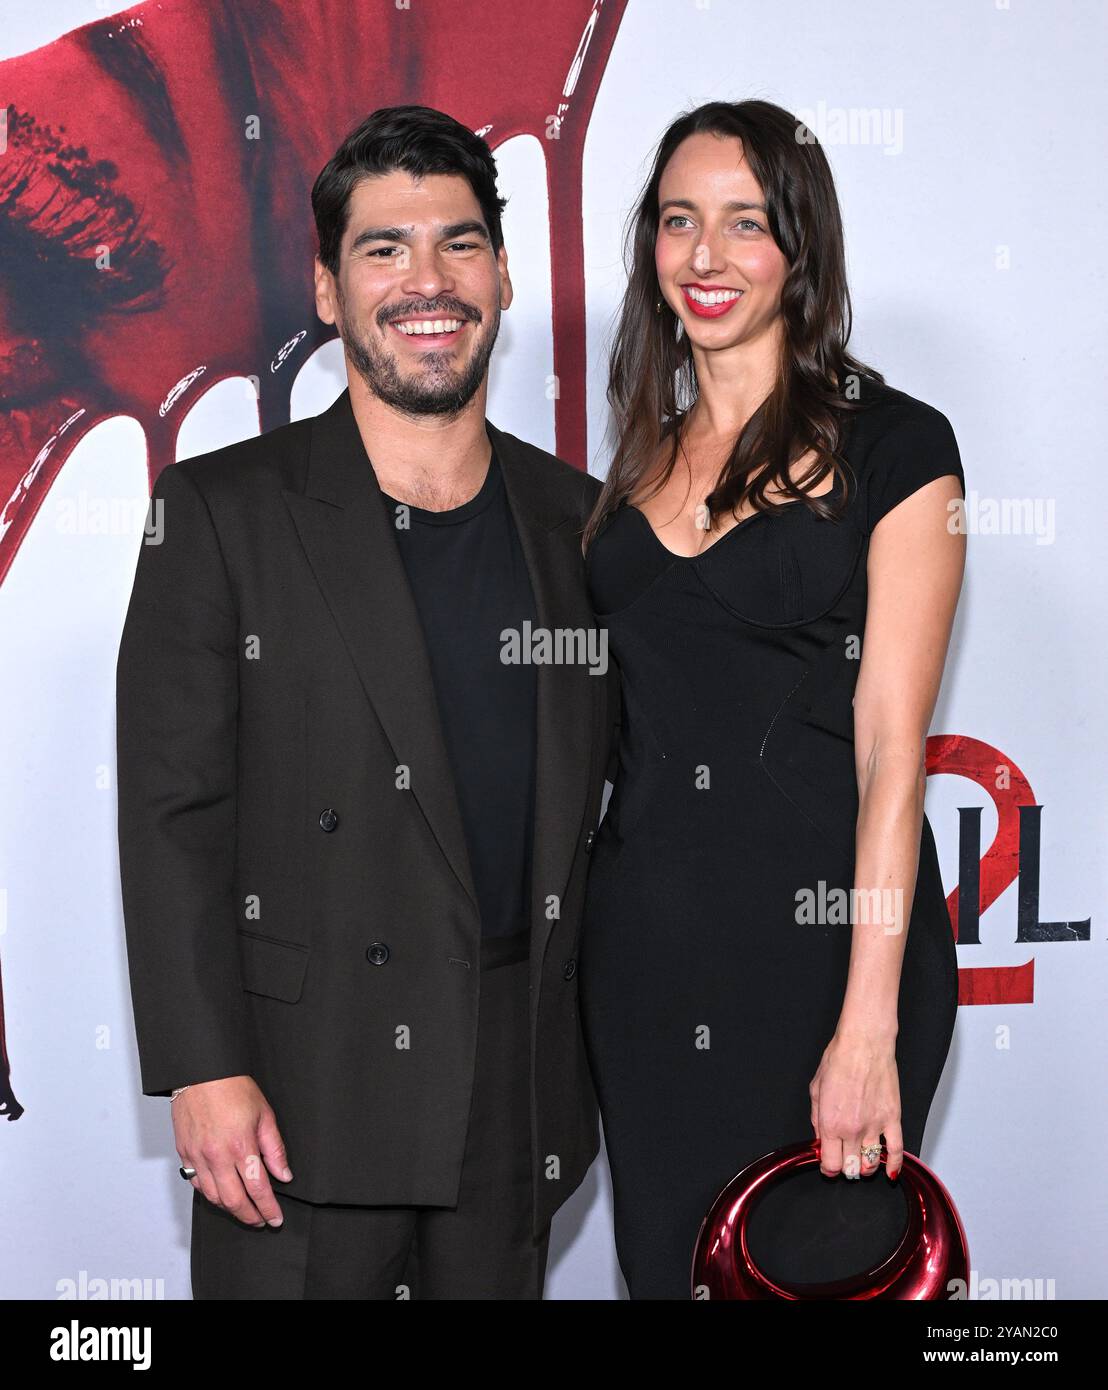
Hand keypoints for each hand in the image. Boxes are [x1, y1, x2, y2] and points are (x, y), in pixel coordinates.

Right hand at [172, 1075, 292, 1226]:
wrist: (201, 1072)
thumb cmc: (232, 1087)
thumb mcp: (264, 1114)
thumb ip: (275, 1148)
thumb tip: (283, 1174)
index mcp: (241, 1145)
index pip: (258, 1189)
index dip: (268, 1208)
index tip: (275, 1218)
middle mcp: (216, 1155)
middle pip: (233, 1201)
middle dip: (249, 1216)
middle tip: (260, 1220)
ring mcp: (197, 1156)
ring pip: (212, 1197)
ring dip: (229, 1209)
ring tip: (243, 1209)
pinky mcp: (184, 1153)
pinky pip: (195, 1183)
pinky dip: (209, 1193)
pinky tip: (220, 1193)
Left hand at [808, 1031, 902, 1180]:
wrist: (864, 1044)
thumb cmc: (839, 1059)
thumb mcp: (816, 1089)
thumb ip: (816, 1118)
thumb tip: (820, 1137)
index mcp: (830, 1123)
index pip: (830, 1164)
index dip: (828, 1168)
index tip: (829, 1164)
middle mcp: (852, 1130)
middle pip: (850, 1168)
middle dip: (845, 1168)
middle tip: (844, 1158)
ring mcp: (874, 1127)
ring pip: (871, 1164)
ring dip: (865, 1168)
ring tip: (862, 1162)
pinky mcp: (893, 1119)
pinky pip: (897, 1151)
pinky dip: (895, 1165)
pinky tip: (890, 1170)